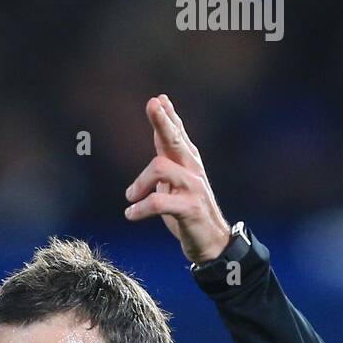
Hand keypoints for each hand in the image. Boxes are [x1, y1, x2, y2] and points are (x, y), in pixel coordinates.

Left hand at [124, 95, 229, 265]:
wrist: (212, 242)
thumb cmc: (188, 212)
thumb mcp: (175, 183)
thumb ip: (167, 158)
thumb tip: (158, 132)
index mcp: (188, 163)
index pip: (177, 134)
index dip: (167, 116)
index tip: (158, 99)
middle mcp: (192, 170)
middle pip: (176, 139)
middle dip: (163, 121)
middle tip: (152, 104)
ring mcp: (193, 187)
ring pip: (161, 168)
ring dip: (139, 183)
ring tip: (130, 197)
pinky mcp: (190, 208)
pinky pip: (159, 202)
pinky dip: (140, 208)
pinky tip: (131, 214)